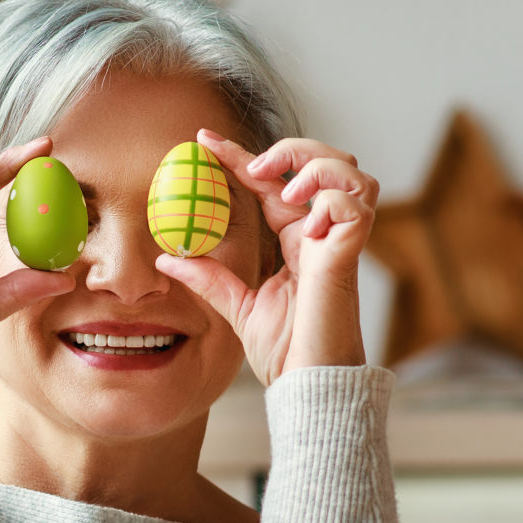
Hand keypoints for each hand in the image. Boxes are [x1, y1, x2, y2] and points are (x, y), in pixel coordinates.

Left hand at [159, 131, 375, 385]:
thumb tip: (167, 260)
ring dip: (316, 167)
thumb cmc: (287, 353)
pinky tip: (310, 226)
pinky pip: (355, 205)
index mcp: (297, 240)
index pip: (273, 182)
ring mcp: (340, 241)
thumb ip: (210, 279)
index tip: (203, 139)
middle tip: (253, 164)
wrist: (307, 383)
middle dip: (291, 148)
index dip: (242, 156)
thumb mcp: (239, 307)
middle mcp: (322, 233)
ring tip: (286, 191)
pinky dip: (332, 203)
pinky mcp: (351, 255)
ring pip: (350, 171)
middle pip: (324, 160)